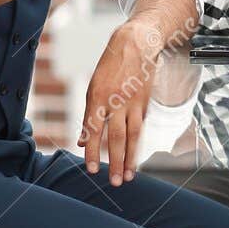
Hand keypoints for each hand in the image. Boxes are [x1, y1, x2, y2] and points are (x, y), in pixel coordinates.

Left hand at [79, 22, 161, 184]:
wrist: (135, 45)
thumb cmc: (111, 67)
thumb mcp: (93, 88)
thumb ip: (90, 116)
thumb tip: (83, 141)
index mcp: (98, 98)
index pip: (94, 130)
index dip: (93, 151)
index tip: (92, 170)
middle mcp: (117, 102)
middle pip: (117, 137)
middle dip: (116, 162)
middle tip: (116, 182)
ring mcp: (134, 103)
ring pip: (133, 135)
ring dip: (131, 158)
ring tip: (129, 175)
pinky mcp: (145, 103)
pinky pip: (140, 126)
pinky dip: (137, 143)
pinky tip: (135, 156)